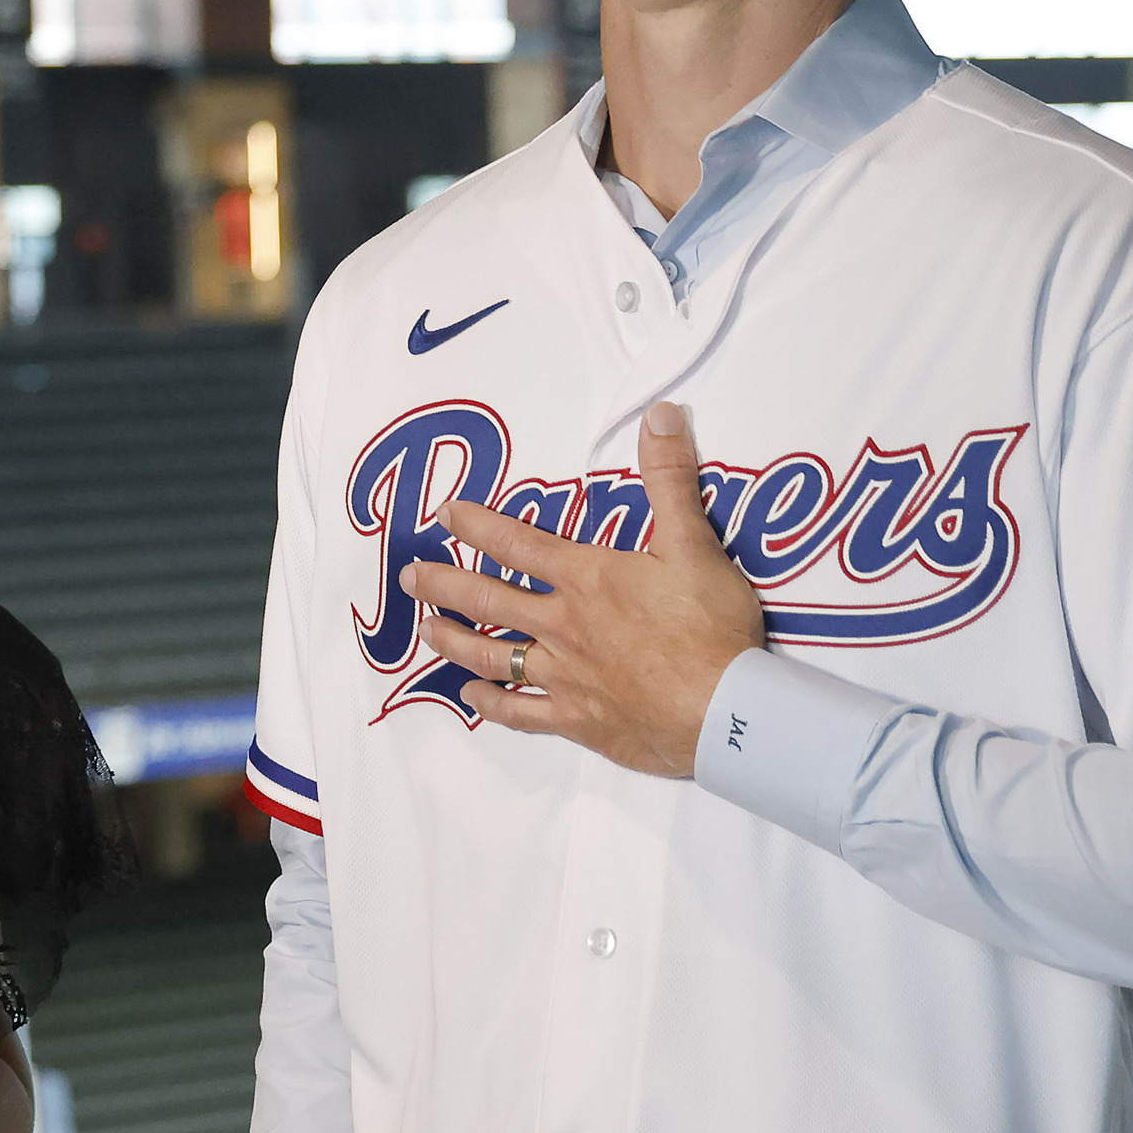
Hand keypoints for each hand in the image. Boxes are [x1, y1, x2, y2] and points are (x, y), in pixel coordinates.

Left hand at [399, 400, 765, 778]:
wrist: (724, 711)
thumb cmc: (709, 628)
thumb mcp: (695, 543)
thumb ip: (670, 478)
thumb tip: (660, 414)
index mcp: (584, 579)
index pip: (516, 543)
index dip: (477, 525)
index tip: (443, 515)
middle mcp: (561, 626)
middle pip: (488, 599)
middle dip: (443, 584)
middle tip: (408, 576)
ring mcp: (563, 676)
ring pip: (491, 656)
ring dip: (454, 640)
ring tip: (425, 629)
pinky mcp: (576, 719)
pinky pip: (520, 713)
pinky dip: (492, 705)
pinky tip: (471, 698)